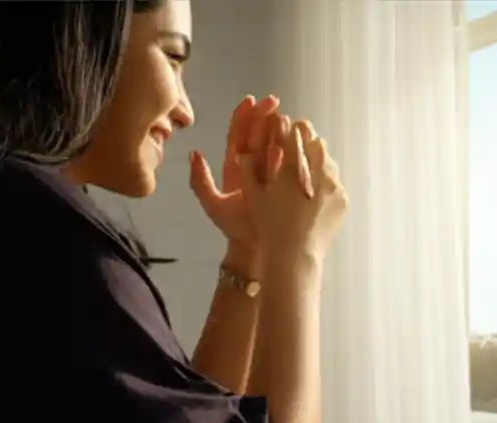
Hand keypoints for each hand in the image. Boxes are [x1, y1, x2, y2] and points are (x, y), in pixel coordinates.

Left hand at [188, 95, 286, 262]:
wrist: (255, 248)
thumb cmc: (234, 228)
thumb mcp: (212, 203)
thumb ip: (200, 180)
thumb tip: (195, 154)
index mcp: (236, 167)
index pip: (239, 135)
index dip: (243, 117)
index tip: (251, 100)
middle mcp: (255, 167)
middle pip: (260, 135)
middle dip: (267, 116)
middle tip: (275, 101)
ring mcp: (273, 175)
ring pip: (277, 145)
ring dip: (282, 129)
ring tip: (288, 116)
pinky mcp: (288, 184)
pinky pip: (291, 164)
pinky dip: (295, 150)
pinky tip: (301, 139)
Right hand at [236, 120, 347, 263]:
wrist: (295, 255)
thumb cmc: (267, 224)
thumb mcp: (252, 194)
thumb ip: (248, 168)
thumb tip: (246, 150)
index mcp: (292, 166)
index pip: (290, 133)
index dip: (284, 125)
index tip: (281, 121)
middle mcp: (316, 172)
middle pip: (313, 140)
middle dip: (303, 137)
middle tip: (295, 139)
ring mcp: (334, 185)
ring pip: (327, 158)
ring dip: (316, 156)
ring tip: (305, 163)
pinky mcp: (342, 199)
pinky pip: (335, 179)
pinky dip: (326, 177)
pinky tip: (316, 186)